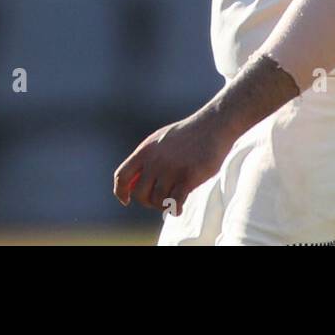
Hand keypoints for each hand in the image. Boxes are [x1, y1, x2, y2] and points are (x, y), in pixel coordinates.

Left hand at [113, 112, 234, 215]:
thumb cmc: (189, 134)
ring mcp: (171, 169)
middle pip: (139, 194)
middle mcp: (155, 160)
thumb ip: (147, 158)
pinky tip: (179, 208)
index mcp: (146, 150)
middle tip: (159, 200)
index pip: (122, 177)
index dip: (120, 192)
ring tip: (172, 202)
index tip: (126, 200)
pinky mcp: (188, 177)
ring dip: (163, 206)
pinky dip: (175, 210)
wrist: (214, 125)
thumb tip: (132, 184)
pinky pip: (174, 203)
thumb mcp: (162, 140)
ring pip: (157, 200)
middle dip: (147, 202)